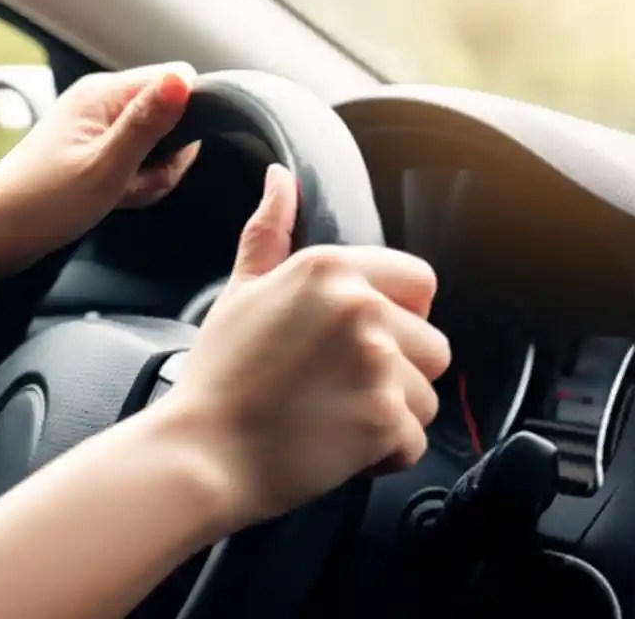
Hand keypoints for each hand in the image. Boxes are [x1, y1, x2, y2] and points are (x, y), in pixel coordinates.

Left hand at [0, 62, 199, 267]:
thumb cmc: (41, 204)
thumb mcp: (105, 166)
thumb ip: (147, 123)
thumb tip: (182, 80)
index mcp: (103, 93)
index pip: (177, 79)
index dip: (184, 119)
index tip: (161, 155)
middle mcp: (100, 102)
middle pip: (170, 116)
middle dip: (166, 158)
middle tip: (131, 182)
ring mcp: (97, 127)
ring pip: (156, 145)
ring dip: (149, 177)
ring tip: (117, 194)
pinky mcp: (94, 151)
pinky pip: (136, 163)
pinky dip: (132, 185)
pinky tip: (112, 198)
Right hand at [156, 164, 450, 531]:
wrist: (202, 454)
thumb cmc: (218, 378)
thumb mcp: (239, 293)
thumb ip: (268, 232)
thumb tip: (281, 178)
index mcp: (330, 268)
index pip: (420, 282)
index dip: (399, 318)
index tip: (357, 343)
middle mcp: (361, 307)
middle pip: (432, 345)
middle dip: (396, 374)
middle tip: (335, 390)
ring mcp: (377, 363)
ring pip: (426, 397)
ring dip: (390, 417)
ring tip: (332, 419)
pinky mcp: (386, 419)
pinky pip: (415, 442)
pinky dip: (383, 455)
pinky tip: (335, 447)